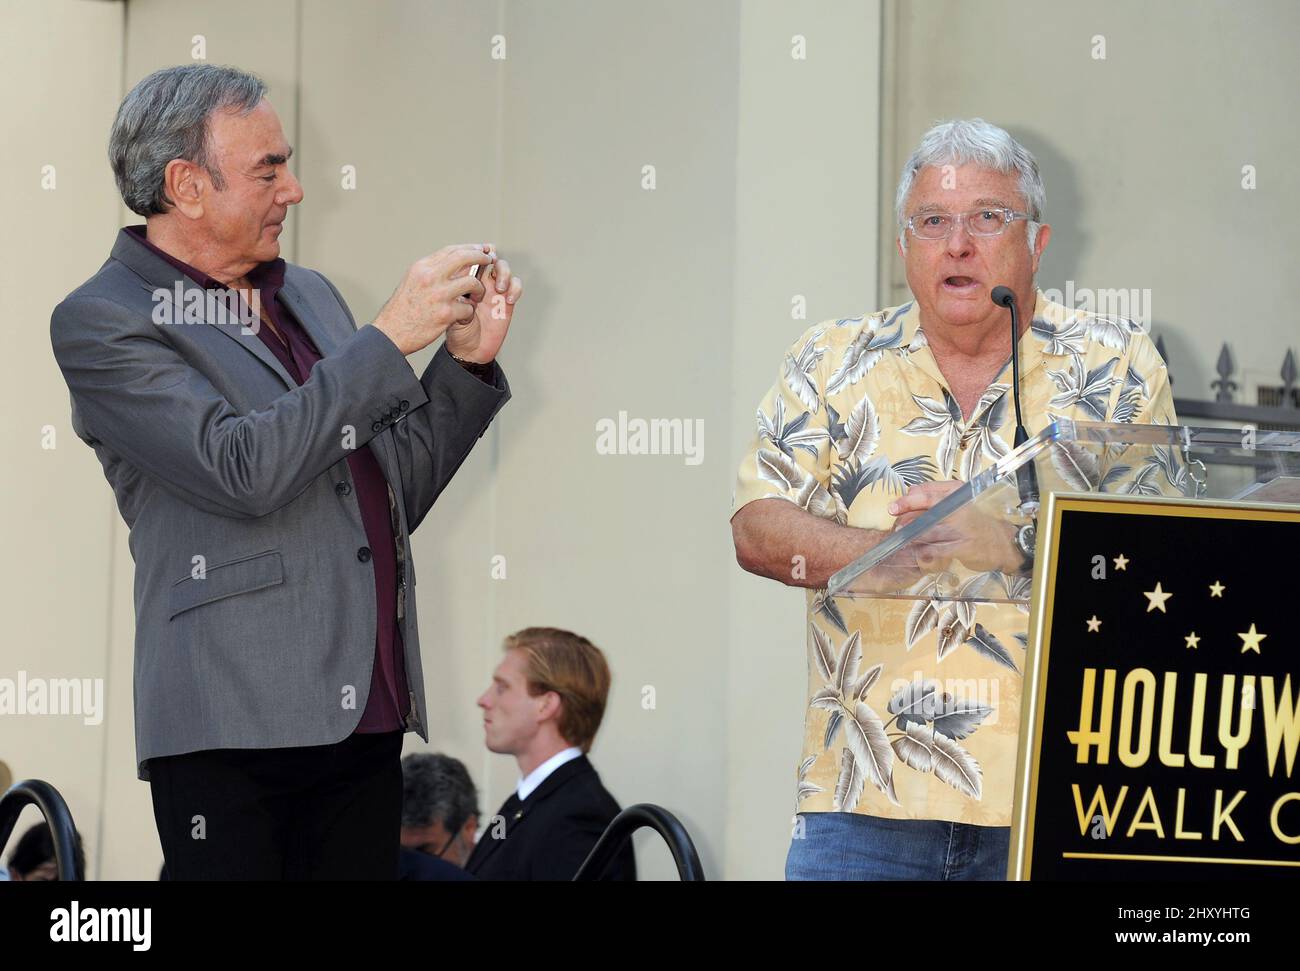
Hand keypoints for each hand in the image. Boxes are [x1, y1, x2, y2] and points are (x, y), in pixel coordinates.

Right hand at [372, 244, 495, 355]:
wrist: (390, 333)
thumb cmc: (402, 310)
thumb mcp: (411, 282)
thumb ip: (431, 272)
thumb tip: (453, 263)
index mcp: (421, 268)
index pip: (451, 250)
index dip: (469, 248)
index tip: (480, 249)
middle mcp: (430, 277)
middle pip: (464, 257)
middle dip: (481, 257)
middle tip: (490, 260)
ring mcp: (438, 295)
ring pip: (472, 282)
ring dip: (479, 290)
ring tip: (476, 298)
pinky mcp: (445, 314)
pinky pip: (469, 308)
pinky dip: (469, 314)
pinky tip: (463, 318)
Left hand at [445, 245, 522, 363]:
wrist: (468, 351)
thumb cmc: (454, 331)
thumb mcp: (448, 309)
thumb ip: (453, 293)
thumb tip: (461, 278)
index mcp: (463, 278)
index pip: (469, 254)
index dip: (473, 250)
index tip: (473, 255)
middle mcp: (479, 281)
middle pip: (489, 255)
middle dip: (490, 256)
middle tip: (489, 264)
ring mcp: (494, 290)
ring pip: (503, 267)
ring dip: (503, 272)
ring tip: (499, 287)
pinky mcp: (507, 301)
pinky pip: (516, 285)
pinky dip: (515, 287)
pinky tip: (510, 298)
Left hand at [888, 481, 1017, 573]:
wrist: (1003, 542)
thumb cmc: (976, 521)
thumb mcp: (959, 500)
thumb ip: (935, 493)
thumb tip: (910, 491)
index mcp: (957, 493)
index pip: (928, 493)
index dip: (907, 501)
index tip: (892, 508)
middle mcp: (960, 508)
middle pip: (926, 514)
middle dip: (907, 522)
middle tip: (897, 528)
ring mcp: (963, 528)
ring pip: (929, 533)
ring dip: (913, 538)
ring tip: (903, 542)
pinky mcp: (964, 547)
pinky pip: (938, 550)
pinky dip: (925, 553)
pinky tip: (918, 555)